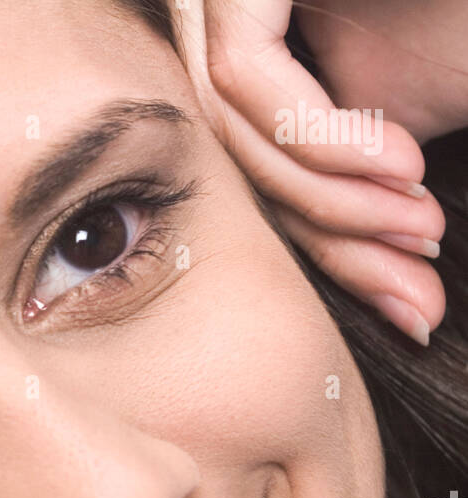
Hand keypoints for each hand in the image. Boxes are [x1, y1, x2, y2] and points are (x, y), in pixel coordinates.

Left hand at [177, 0, 445, 343]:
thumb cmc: (448, 4)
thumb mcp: (402, 96)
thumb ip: (356, 164)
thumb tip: (363, 250)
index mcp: (249, 57)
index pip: (271, 180)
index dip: (340, 254)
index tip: (410, 308)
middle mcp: (212, 25)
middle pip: (249, 167)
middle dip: (341, 244)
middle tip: (416, 295)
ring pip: (240, 135)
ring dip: (337, 199)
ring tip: (417, 224)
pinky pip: (246, 79)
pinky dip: (318, 138)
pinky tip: (396, 167)